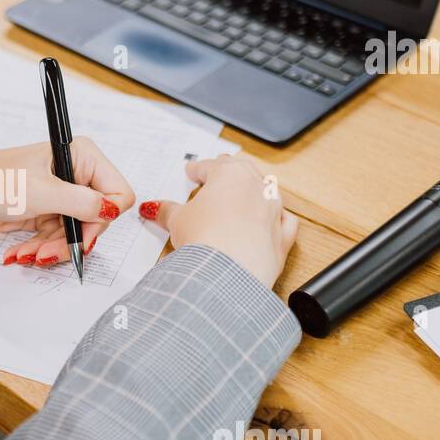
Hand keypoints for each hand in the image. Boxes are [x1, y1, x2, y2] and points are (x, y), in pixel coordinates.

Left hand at [0, 139, 134, 266]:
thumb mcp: (40, 192)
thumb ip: (81, 202)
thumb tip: (111, 210)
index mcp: (82, 157)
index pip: (118, 192)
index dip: (103, 217)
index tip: (82, 234)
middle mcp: (76, 175)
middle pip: (96, 220)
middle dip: (71, 241)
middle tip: (47, 253)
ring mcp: (62, 196)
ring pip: (75, 235)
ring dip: (51, 249)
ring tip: (26, 255)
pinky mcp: (48, 213)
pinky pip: (56, 239)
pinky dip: (39, 249)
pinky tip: (20, 252)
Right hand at [139, 155, 297, 288]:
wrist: (229, 273)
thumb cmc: (206, 240)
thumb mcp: (178, 220)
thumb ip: (167, 210)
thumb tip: (154, 208)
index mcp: (230, 174)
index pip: (209, 166)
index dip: (197, 169)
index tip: (191, 171)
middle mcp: (257, 187)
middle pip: (241, 170)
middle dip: (227, 170)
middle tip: (216, 171)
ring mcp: (274, 210)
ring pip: (266, 191)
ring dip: (253, 190)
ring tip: (241, 194)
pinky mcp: (283, 236)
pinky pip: (285, 220)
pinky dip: (278, 217)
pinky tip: (274, 217)